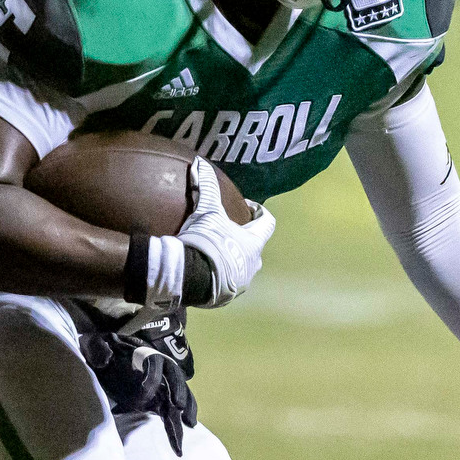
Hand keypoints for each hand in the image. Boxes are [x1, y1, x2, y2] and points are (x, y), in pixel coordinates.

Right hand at [177, 158, 273, 307]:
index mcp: (254, 243)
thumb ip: (207, 187)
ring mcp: (241, 283)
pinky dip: (218, 276)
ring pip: (241, 268)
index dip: (260, 212)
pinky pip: (225, 284)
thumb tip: (200, 162)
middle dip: (243, 239)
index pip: (268, 223)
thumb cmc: (207, 242)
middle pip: (255, 248)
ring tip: (212, 252)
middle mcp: (253, 264)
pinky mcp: (226, 297)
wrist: (192, 278)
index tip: (248, 207)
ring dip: (231, 259)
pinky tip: (202, 270)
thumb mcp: (206, 212)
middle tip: (226, 231)